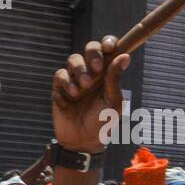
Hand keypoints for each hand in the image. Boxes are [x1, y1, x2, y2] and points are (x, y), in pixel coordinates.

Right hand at [51, 35, 129, 153]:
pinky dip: (65, 83)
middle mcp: (91, 72)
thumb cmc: (102, 123)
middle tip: (96, 68)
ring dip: (78, 70)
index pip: (107, 49)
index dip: (107, 42)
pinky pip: (59, 76)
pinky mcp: (59, 89)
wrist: (82, 142)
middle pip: (89, 48)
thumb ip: (115, 79)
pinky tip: (70, 97)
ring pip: (73, 60)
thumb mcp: (113, 102)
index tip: (109, 46)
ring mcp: (74, 80)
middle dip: (92, 54)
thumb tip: (125, 56)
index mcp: (107, 73)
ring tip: (83, 88)